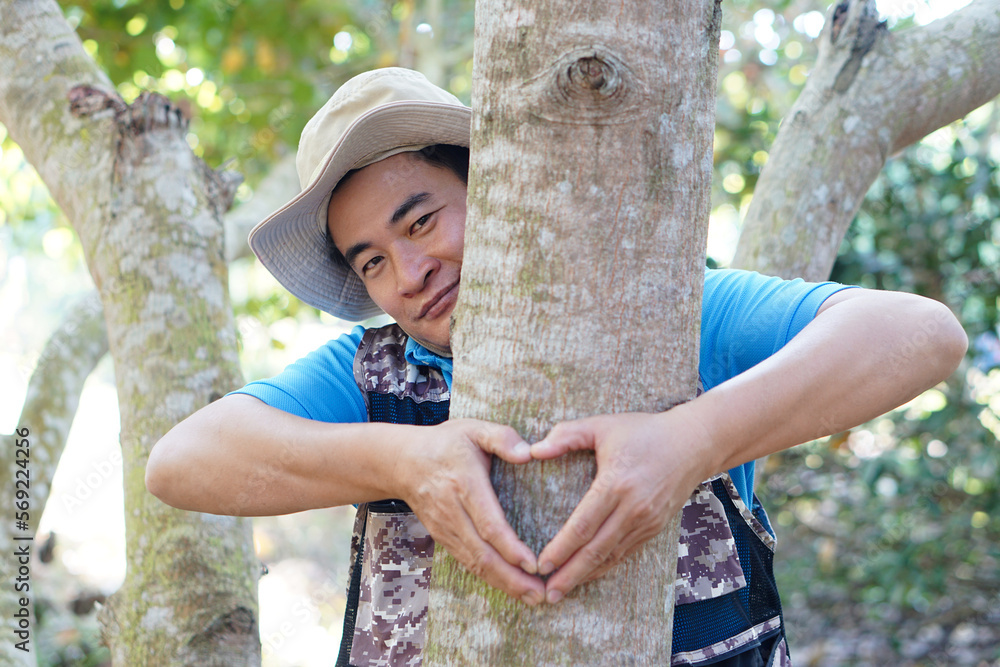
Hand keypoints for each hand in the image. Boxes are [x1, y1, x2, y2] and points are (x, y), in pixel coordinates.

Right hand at [397, 419, 544, 604]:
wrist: (401, 461)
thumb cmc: (445, 443)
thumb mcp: (474, 428)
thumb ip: (503, 437)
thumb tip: (528, 454)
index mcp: (464, 483)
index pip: (488, 523)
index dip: (511, 547)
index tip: (534, 564)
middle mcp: (452, 511)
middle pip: (482, 553)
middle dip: (512, 578)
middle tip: (540, 593)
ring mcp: (445, 528)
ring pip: (474, 564)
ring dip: (504, 584)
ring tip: (532, 597)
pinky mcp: (442, 537)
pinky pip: (467, 563)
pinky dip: (489, 579)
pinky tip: (511, 587)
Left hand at [529, 407, 715, 602]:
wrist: (693, 443)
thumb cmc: (644, 431)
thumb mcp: (602, 425)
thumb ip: (567, 435)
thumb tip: (533, 450)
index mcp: (616, 484)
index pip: (584, 524)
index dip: (561, 548)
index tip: (541, 565)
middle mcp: (633, 508)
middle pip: (596, 550)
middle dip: (570, 574)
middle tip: (547, 594)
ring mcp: (646, 521)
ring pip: (611, 556)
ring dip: (585, 576)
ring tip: (561, 592)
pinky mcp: (654, 528)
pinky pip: (625, 553)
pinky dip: (604, 566)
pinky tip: (587, 575)